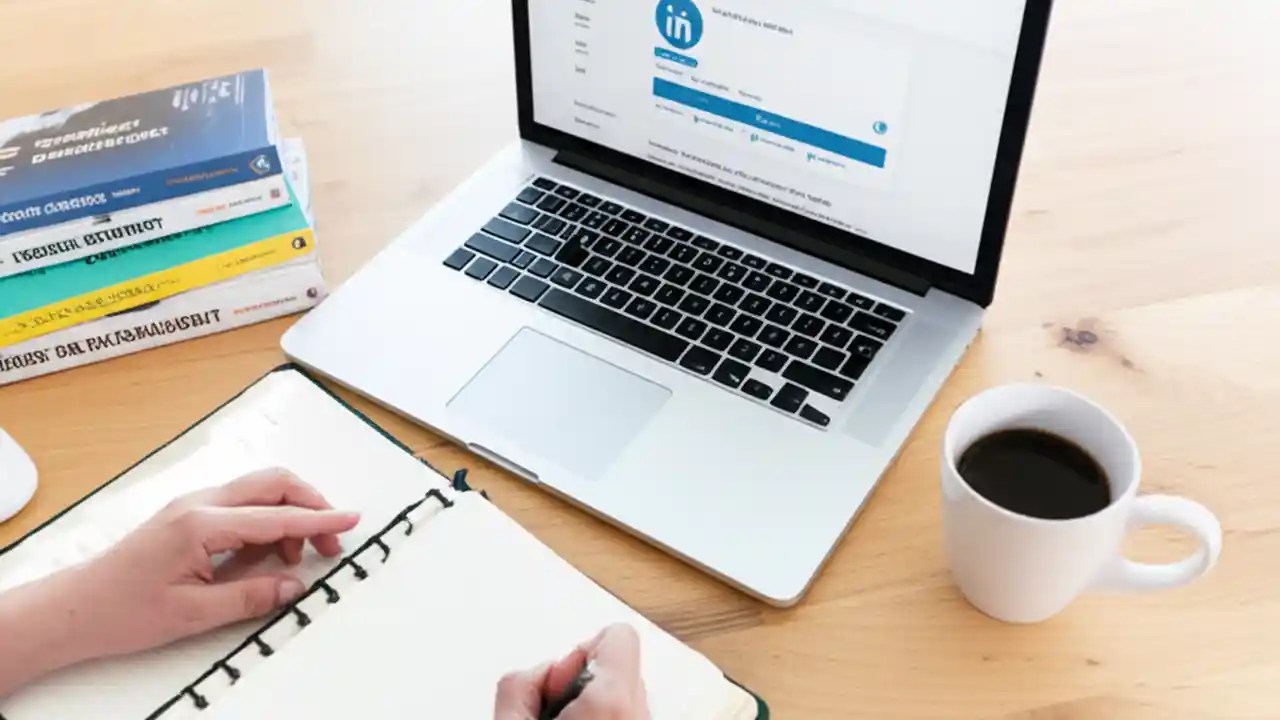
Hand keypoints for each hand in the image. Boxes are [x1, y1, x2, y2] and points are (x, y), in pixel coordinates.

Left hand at [0, 468, 359, 694]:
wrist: (74, 608)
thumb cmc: (121, 610)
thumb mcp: (193, 614)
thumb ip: (250, 596)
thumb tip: (293, 585)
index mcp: (201, 524)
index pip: (276, 516)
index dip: (319, 521)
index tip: (351, 519)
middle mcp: (198, 504)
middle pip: (273, 484)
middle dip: (311, 507)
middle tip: (331, 541)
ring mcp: (193, 505)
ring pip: (260, 492)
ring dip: (289, 516)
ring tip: (295, 560)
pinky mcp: (189, 515)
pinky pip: (242, 506)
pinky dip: (266, 522)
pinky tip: (265, 555)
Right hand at [494, 623, 650, 719]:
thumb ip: (520, 682)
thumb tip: (537, 675)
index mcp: (612, 702)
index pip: (618, 635)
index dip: (580, 651)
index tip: (559, 680)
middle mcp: (640, 714)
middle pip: (618, 668)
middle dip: (581, 684)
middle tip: (554, 714)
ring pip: (623, 695)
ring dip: (593, 705)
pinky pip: (627, 715)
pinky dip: (605, 719)